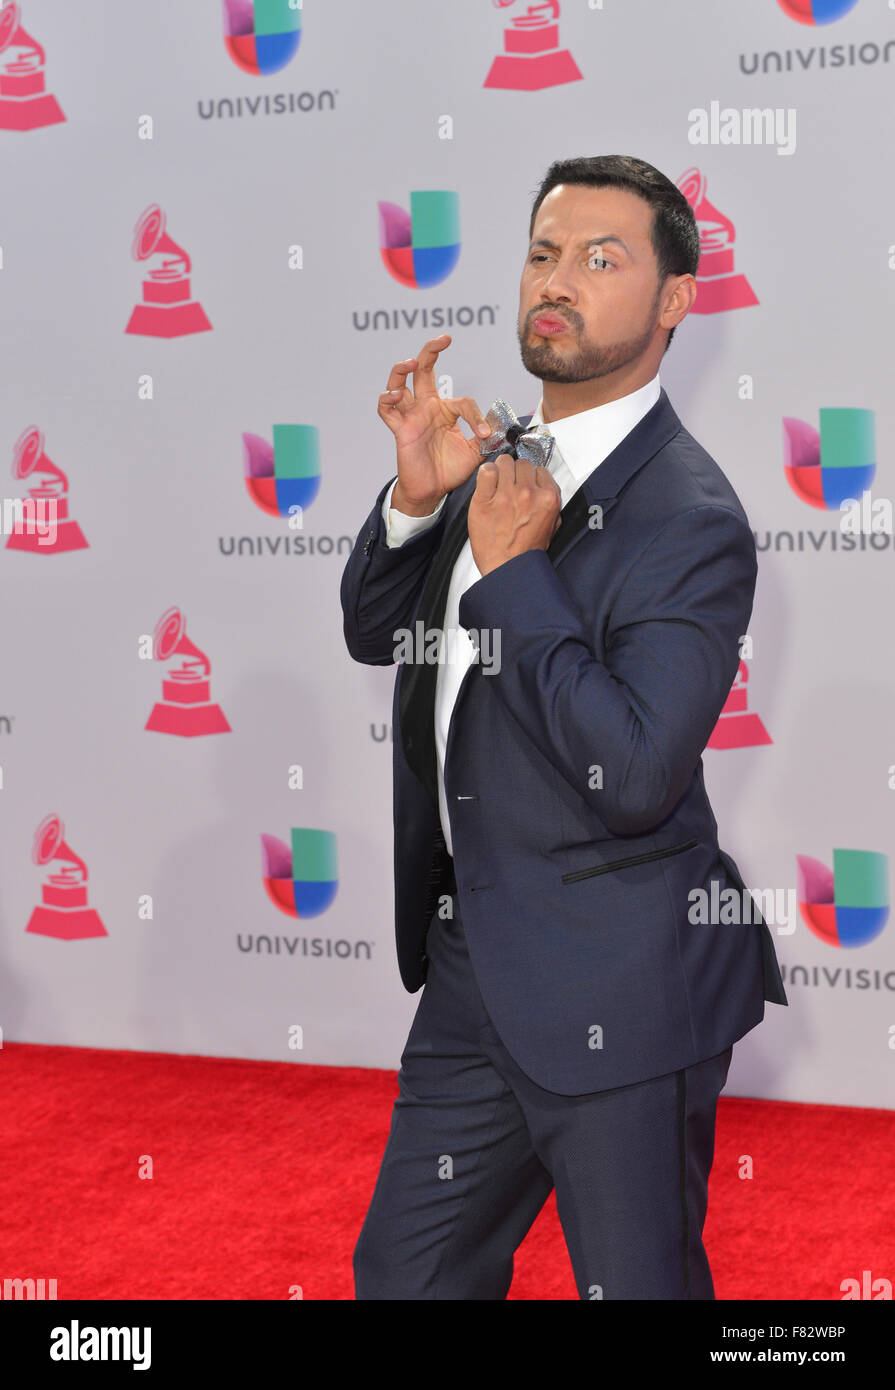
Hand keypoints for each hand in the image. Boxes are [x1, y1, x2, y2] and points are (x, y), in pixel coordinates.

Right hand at [378, 333, 491, 513]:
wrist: (432, 491)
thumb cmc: (449, 469)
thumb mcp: (474, 452)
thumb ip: (485, 437)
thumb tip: (499, 425)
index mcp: (445, 410)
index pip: (463, 401)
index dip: (476, 416)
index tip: (485, 435)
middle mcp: (427, 407)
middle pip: (424, 369)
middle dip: (431, 350)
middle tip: (443, 339)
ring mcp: (412, 416)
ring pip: (399, 382)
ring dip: (401, 369)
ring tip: (411, 362)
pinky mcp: (400, 429)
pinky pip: (387, 411)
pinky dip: (386, 399)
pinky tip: (394, 394)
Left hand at [468, 455, 561, 576]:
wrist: (507, 568)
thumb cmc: (526, 552)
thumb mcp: (552, 527)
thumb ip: (550, 504)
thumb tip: (544, 488)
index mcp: (547, 499)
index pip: (540, 470)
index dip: (531, 477)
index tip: (525, 483)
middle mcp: (528, 494)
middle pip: (522, 464)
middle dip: (517, 472)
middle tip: (510, 484)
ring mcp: (505, 496)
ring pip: (504, 462)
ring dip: (501, 470)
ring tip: (498, 484)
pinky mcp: (484, 500)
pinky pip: (486, 472)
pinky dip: (486, 475)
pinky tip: (487, 484)